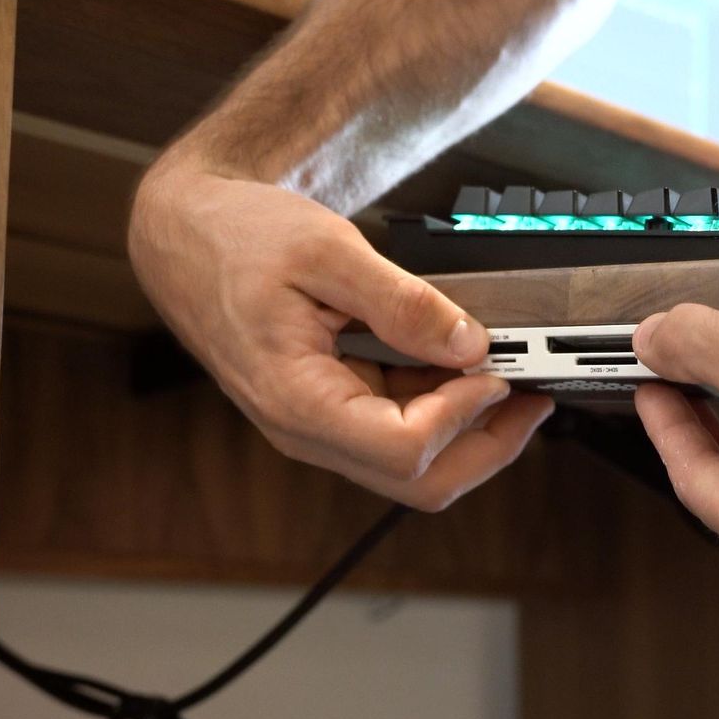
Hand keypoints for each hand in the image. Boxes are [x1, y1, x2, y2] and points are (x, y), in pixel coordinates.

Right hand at [129, 159, 554, 509]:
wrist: (185, 237)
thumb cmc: (235, 239)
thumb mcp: (325, 249)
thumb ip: (401, 301)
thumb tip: (467, 343)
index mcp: (296, 399)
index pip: (404, 448)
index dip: (463, 415)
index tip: (495, 368)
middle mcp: (306, 430)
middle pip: (417, 481)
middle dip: (488, 446)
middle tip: (534, 397)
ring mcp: (317, 428)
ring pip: (412, 467)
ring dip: (471, 432)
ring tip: (511, 378)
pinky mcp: (329, 412)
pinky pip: (396, 433)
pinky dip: (442, 410)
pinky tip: (466, 370)